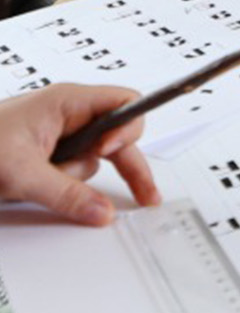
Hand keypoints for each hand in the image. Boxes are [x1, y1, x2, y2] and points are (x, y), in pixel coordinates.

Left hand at [0, 84, 158, 225]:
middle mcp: (69, 113)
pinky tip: (44, 185)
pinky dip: (68, 183)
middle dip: (127, 166)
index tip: (112, 150)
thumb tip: (102, 211)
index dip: (127, 128)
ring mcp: (61, 132)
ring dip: (76, 178)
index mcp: (67, 101)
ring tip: (42, 181)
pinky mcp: (51, 150)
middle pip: (120, 136)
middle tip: (144, 196)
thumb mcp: (21, 174)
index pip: (124, 103)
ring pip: (95, 158)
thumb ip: (66, 194)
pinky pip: (76, 168)